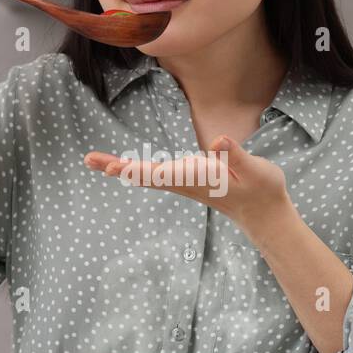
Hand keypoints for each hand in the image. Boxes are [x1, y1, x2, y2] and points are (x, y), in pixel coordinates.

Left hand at [84, 134, 294, 246]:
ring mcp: (185, 182)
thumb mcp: (254, 170)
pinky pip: (155, 175)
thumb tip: (219, 140)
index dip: (138, 169)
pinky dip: (135, 169)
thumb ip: (235, 155)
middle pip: (145, 176)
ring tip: (94, 161)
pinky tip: (121, 167)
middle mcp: (186, 182)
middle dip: (118, 168)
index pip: (162, 174)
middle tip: (89, 159)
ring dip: (121, 168)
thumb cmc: (262, 189)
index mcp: (198, 178)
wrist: (264, 213)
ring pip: (147, 176)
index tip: (115, 166)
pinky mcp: (188, 179)